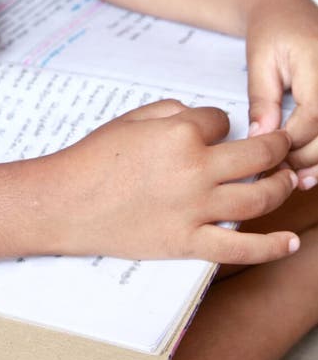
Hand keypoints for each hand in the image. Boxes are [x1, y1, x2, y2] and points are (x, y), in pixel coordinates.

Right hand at [40, 99, 297, 263]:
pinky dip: (271, 247)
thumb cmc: (94, 157)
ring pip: (259, 199)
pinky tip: (290, 241)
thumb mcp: (132, 118)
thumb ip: (172, 111)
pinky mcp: (188, 242)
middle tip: (284, 146)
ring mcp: (195, 209)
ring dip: (282, 187)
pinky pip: (240, 249)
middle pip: (257, 156)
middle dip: (277, 148)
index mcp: (180, 133)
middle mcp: (196, 169)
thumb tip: (201, 118)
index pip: (222, 121)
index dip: (221, 122)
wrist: (67, 200)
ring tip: (291, 180)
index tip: (214, 129)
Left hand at [245, 0, 317, 187]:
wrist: (286, 10)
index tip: (267, 153)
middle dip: (305, 156)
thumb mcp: (259, 61)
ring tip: (296, 179)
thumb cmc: (271, 30)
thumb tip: (262, 137)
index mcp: (317, 61)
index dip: (292, 140)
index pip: (314, 114)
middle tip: (278, 172)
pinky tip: (310, 168)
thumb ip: (262, 100)